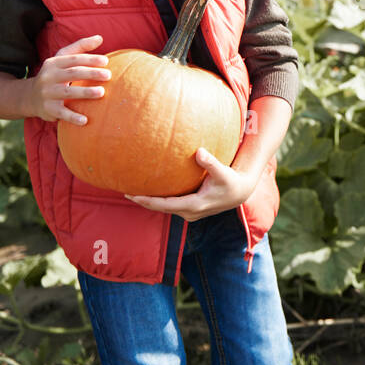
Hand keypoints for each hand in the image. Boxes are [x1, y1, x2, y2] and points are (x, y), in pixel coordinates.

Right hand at [29, 35, 111, 124]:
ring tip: (101, 93)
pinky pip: (62, 113)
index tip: (106, 61)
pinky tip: (86, 120)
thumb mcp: (61, 59)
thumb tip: (100, 37)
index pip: (73, 59)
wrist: (29, 97)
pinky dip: (73, 117)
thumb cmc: (54, 75)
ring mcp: (47, 94)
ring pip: (67, 92)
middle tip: (108, 75)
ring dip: (85, 92)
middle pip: (72, 73)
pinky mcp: (48, 109)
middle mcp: (49, 77)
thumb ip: (80, 48)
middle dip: (91, 73)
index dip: (89, 59)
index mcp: (54, 63)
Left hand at [124, 146, 259, 221]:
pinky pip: (169, 205)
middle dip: (143, 201)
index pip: (166, 205)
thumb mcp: (223, 172)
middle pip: (161, 209)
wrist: (239, 193)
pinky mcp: (190, 210)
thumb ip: (211, 163)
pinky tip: (150, 190)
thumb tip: (199, 151)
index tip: (133, 195)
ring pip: (164, 208)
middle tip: (125, 192)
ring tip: (132, 191)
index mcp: (195, 205)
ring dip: (149, 201)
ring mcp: (189, 213)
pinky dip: (158, 200)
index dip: (149, 201)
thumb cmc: (231, 181)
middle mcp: (189, 213)